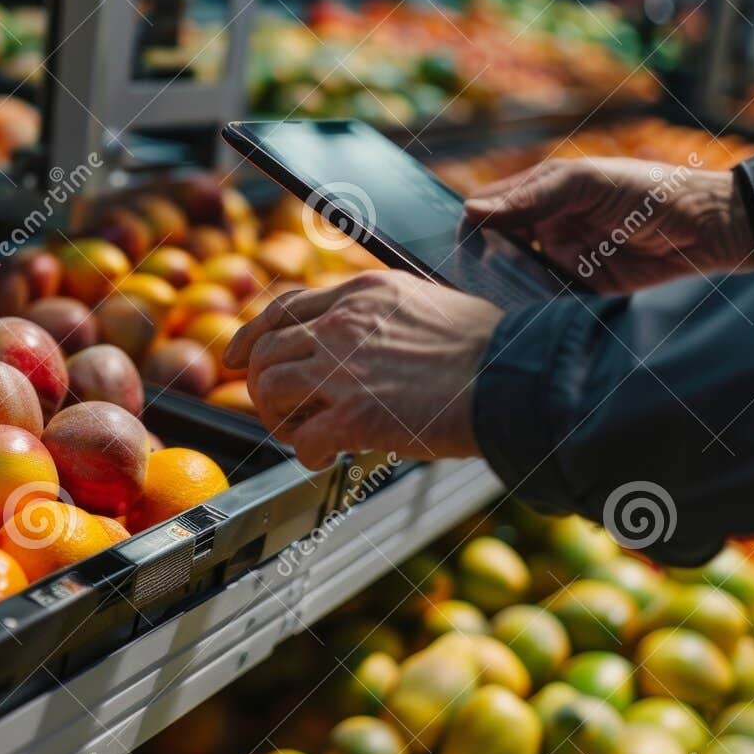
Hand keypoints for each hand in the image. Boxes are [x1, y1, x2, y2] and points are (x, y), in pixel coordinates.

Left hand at [224, 271, 502, 469]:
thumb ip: (387, 318)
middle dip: (262, 386)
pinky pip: (302, 441)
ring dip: (278, 420)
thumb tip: (373, 340)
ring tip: (302, 435)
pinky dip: (305, 455)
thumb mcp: (430, 304)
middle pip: (265, 351)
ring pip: (269, 390)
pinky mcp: (353, 416)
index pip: (284, 308)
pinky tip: (325, 460)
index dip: (252, 335)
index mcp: (362, 292)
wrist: (515, 377)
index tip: (237, 356)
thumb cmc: (492, 349)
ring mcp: (343, 368)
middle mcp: (343, 323)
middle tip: (280, 411)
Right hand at [463, 157, 753, 293]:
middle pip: (496, 247)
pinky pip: (547, 301)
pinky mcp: (582, 290)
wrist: (709, 229)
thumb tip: (473, 211)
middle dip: (480, 263)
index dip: (469, 224)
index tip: (455, 246)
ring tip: (487, 302)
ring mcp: (563, 259)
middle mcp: (547, 226)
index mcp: (543, 192)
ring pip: (517, 278)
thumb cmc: (650, 190)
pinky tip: (520, 315)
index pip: (489, 207)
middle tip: (466, 281)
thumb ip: (533, 195)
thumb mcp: (587, 182)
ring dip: (503, 289)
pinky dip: (533, 308)